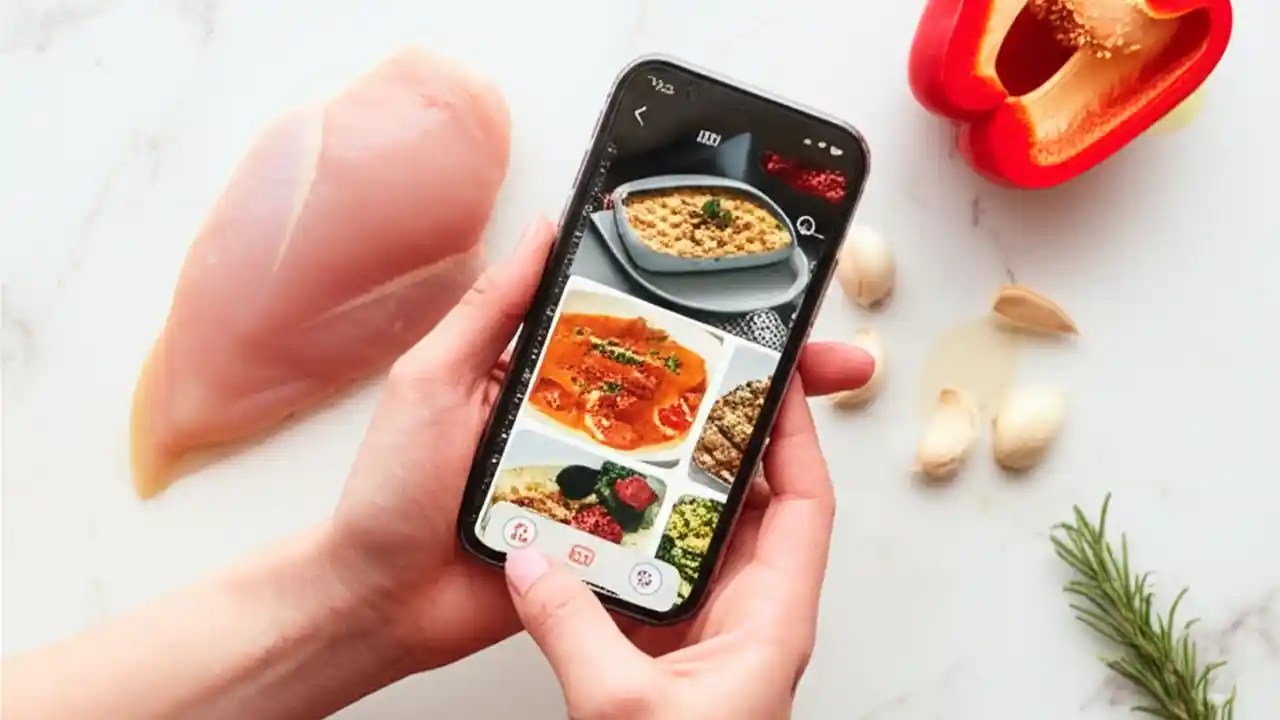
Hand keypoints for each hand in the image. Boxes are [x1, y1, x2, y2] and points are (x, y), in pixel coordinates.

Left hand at [324, 215, 873, 673]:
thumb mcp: (435, 378)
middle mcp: (585, 422)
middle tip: (832, 359)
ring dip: (756, 434)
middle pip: (689, 387)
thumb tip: (546, 230)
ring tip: (815, 416)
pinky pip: (668, 516)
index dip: (705, 311)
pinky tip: (764, 489)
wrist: (380, 600)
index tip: (766, 292)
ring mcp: (601, 481)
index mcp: (549, 373)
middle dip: (766, 371)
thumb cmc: (392, 491)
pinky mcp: (606, 538)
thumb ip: (492, 309)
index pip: (643, 330)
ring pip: (690, 451)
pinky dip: (715, 505)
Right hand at [502, 379, 840, 719]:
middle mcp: (749, 618)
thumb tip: (530, 562)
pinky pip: (653, 581)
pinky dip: (624, 550)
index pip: (804, 501)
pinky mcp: (670, 655)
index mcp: (773, 619)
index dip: (794, 434)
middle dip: (713, 450)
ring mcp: (710, 635)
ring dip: (662, 498)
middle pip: (749, 508)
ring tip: (627, 445)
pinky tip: (589, 530)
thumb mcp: (624, 704)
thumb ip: (572, 628)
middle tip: (678, 396)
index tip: (770, 378)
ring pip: (694, 542)